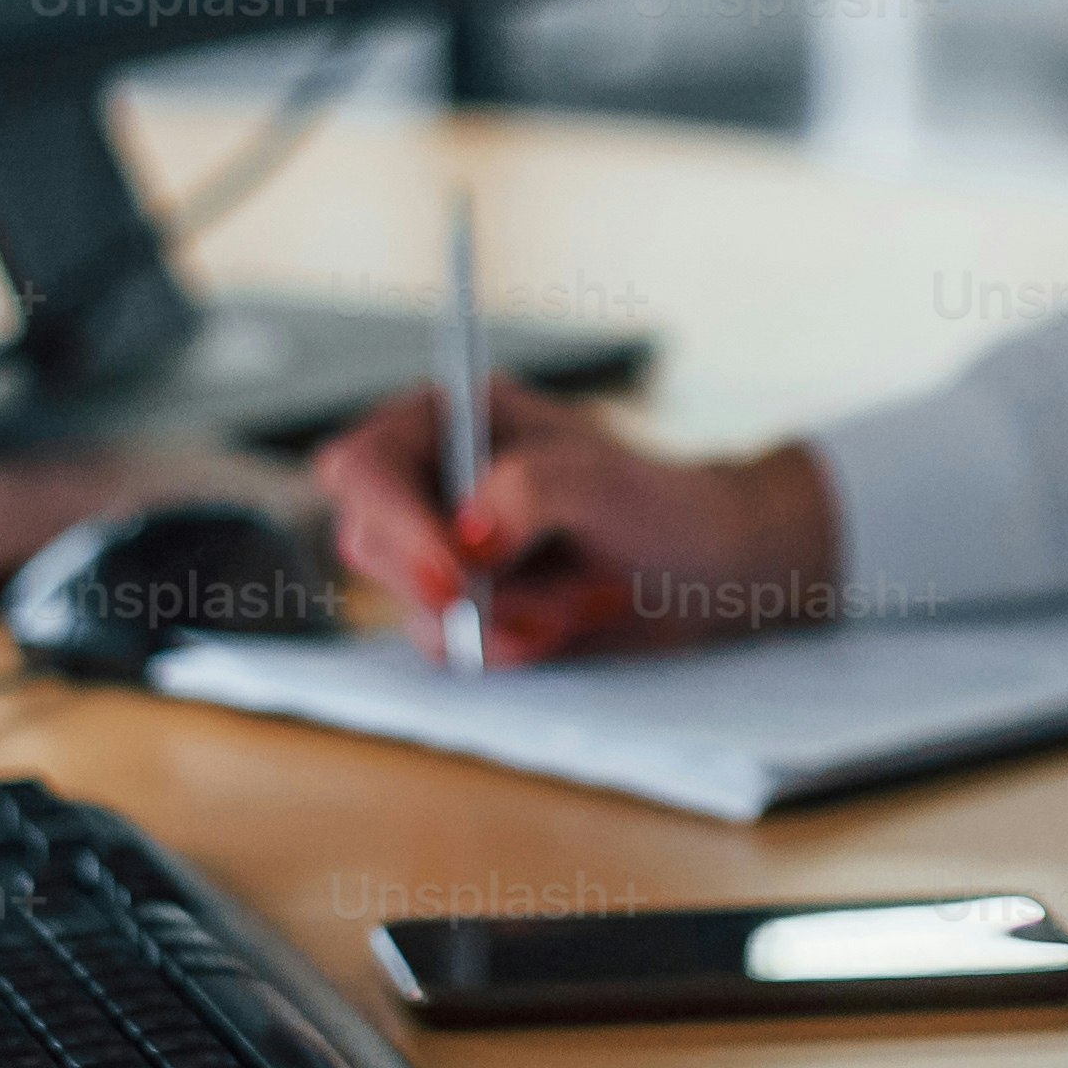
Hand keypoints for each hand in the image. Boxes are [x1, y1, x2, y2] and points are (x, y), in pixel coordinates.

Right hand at [307, 382, 835, 662]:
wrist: (702, 571)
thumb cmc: (661, 503)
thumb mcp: (603, 481)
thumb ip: (533, 489)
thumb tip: (470, 534)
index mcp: (450, 420)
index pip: (366, 466)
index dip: (394, 521)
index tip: (453, 573)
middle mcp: (432, 481)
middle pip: (370, 542)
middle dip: (449, 584)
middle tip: (519, 602)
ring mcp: (441, 549)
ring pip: (408, 604)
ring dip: (493, 620)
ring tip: (573, 601)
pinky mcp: (462, 608)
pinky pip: (445, 645)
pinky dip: (504, 647)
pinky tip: (562, 623)